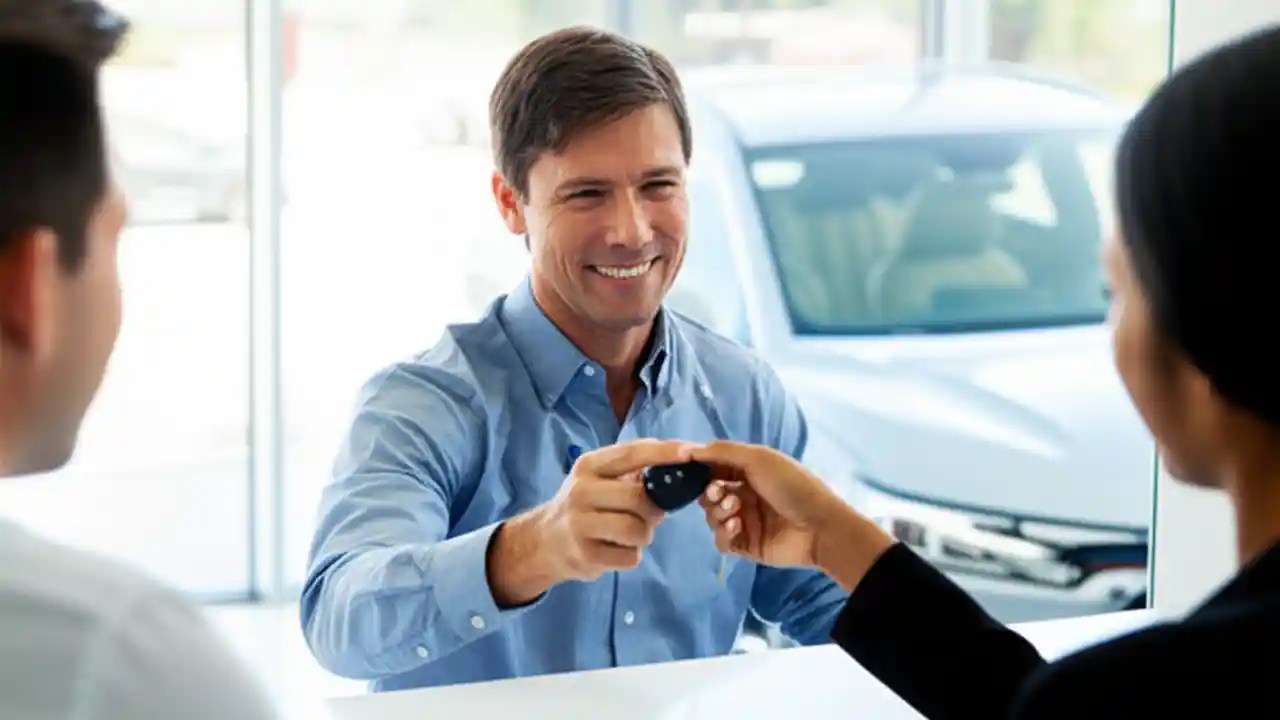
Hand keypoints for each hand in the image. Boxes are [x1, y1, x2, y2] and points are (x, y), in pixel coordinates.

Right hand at [488, 438, 692, 605]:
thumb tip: (680, 468)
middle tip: (652, 514)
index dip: (664, 452)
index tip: (691, 452)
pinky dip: (631, 556)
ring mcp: (580, 524)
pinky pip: (629, 557)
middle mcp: (581, 491)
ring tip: (632, 534)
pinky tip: (616, 550)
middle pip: (638, 497)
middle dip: (654, 509)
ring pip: (636, 529)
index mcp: (589, 466)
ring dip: (644, 535)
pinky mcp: (584, 555)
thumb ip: (634, 473)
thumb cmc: (586, 506)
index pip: (632, 453)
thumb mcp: (600, 480)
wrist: (544, 541)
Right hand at [694, 441, 840, 567]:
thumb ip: (723, 452)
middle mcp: (744, 495)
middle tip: (720, 494)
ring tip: (736, 510)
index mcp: (749, 472)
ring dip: (717, 512)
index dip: (701, 470)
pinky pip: (721, 541)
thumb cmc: (792, 485)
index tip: (688, 470)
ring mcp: (745, 522)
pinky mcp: (746, 545)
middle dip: (709, 493)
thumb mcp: (759, 458)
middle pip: (709, 495)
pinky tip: (737, 527)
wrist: (819, 526)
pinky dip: (723, 533)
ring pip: (712, 518)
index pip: (715, 469)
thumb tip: (690, 449)